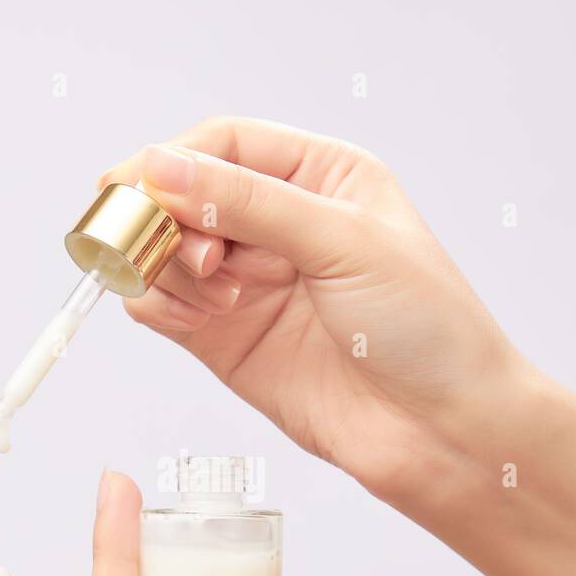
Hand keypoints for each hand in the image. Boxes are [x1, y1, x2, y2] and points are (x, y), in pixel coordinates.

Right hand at [100, 116, 519, 500]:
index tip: (132, 184)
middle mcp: (280, 224)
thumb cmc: (427, 328)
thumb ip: (247, 203)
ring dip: (171, 267)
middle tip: (190, 253)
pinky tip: (197, 318)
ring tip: (220, 298)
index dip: (173, 160)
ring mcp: (249, 283)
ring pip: (166, 252)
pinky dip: (159, 306)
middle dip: (170, 219)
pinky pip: (163, 306)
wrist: (443, 430)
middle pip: (184, 195)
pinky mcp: (226, 340)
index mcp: (321, 178)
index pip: (224, 145)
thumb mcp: (343, 242)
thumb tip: (162, 166)